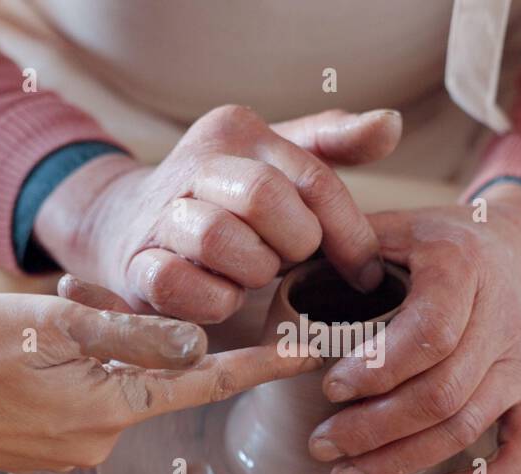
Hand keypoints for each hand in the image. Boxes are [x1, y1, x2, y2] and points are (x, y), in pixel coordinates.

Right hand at [0, 276, 319, 471]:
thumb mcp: (55, 324)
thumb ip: (133, 335)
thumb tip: (200, 345)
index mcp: (113, 407)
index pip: (207, 383)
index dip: (262, 364)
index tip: (309, 352)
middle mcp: (101, 439)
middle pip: (149, 372)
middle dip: (127, 327)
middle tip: (75, 294)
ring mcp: (70, 449)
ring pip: (109, 379)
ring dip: (91, 341)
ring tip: (40, 313)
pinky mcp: (43, 448)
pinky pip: (78, 397)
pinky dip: (68, 364)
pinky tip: (26, 346)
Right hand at [34, 106, 401, 323]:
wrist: (129, 228)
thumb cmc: (229, 203)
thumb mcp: (280, 164)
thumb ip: (334, 146)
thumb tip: (390, 125)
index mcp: (238, 131)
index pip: (314, 178)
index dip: (350, 233)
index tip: (366, 272)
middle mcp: (196, 162)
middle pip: (265, 197)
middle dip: (293, 244)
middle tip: (292, 263)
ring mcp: (161, 213)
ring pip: (216, 237)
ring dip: (251, 271)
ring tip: (253, 276)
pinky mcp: (136, 264)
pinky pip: (179, 283)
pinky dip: (212, 300)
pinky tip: (223, 298)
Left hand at [306, 184, 520, 473]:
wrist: (514, 247)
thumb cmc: (432, 243)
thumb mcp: (391, 226)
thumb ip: (342, 245)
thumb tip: (276, 268)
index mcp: (462, 268)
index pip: (430, 332)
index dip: (378, 369)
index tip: (329, 387)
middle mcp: (501, 318)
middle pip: (443, 392)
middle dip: (374, 429)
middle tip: (320, 446)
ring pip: (468, 426)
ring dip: (404, 461)